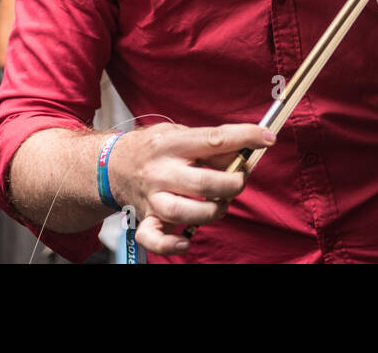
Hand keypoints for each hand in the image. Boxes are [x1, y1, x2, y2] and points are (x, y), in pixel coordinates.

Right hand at [106, 122, 274, 255]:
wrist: (111, 165)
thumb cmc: (155, 148)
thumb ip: (209, 144)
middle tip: (239, 180)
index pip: (212, 139)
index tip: (266, 137)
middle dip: (230, 184)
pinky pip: (154, 238)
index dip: (243, 138)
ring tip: (221, 204)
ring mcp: (151, 197)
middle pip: (201, 182)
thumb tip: (243, 155)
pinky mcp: (146, 218)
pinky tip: (187, 240)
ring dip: (211, 211)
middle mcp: (160, 170)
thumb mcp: (179, 133)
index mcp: (171, 144)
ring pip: (182, 211)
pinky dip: (172, 244)